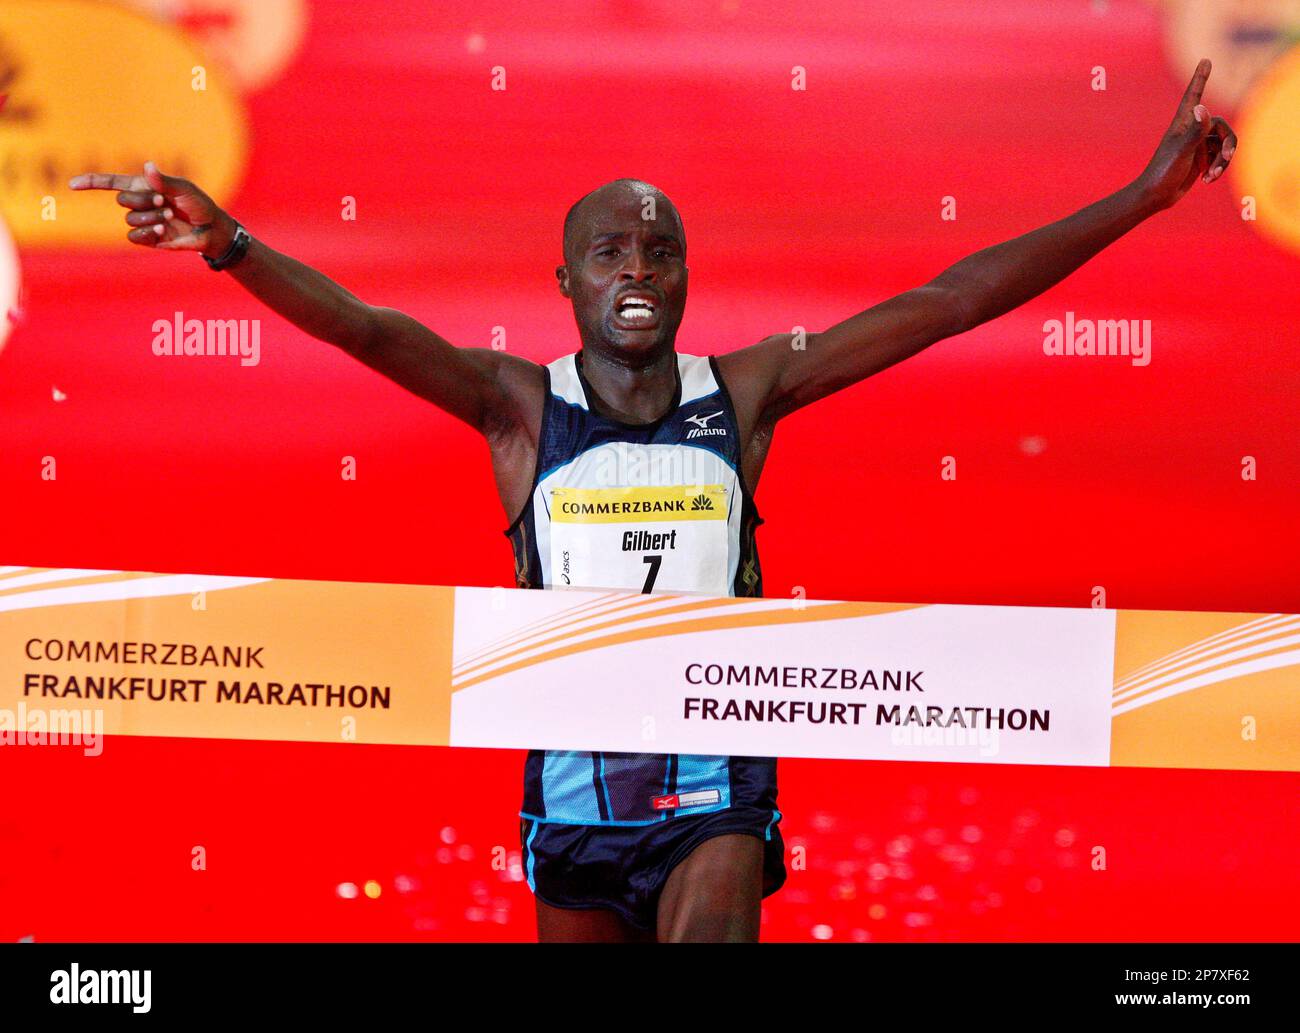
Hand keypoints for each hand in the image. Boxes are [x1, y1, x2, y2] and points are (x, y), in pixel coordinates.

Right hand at [69, 161, 235, 256]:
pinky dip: (147, 232)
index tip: (72, 184)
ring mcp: (142, 221)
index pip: (112, 182)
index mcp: (143, 186)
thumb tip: (148, 166)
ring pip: (130, 219)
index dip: (92, 182)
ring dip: (150, 217)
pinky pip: (134, 236)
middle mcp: (139, 202)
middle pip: (122, 200)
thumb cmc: (198, 205)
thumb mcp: (184, 189)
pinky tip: (163, 230)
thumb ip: (164, 180)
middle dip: (144, 201)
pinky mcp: (148, 238)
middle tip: (165, 202)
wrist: (210, 230)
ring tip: (169, 217)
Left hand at [1135, 58, 1237, 211]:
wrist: (1155, 197)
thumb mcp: (1181, 151)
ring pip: (1223, 143)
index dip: (1199, 79)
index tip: (1205, 60)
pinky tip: (1208, 180)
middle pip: (1221, 126)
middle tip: (1227, 157)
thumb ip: (1194, 131)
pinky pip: (1220, 156)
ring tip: (1212, 175)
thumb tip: (1202, 107)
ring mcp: (1196, 145)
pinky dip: (1219, 167)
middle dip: (1228, 143)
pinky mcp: (1200, 158)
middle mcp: (1190, 131)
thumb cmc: (1163, 173)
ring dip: (1223, 160)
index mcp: (1182, 124)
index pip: (1193, 96)